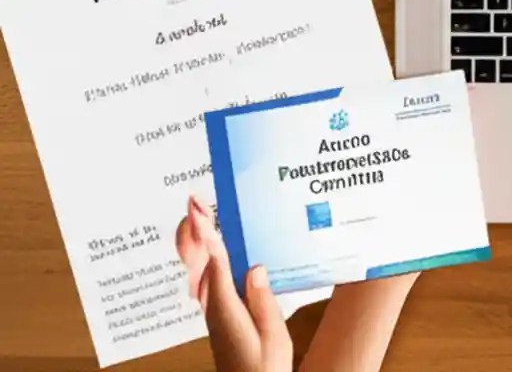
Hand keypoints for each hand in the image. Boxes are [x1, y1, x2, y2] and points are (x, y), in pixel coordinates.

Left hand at [175, 195, 292, 370]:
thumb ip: (263, 300)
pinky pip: (209, 277)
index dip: (206, 232)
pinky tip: (215, 247)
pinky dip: (208, 257)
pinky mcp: (219, 313)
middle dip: (194, 229)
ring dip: (199, 240)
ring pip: (200, 267)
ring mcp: (213, 309)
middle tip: (195, 200)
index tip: (197, 208)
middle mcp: (213, 305)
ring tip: (201, 213)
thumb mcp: (274, 335)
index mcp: (226, 307)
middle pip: (198, 260)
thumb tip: (254, 267)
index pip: (214, 261)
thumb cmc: (265, 368)